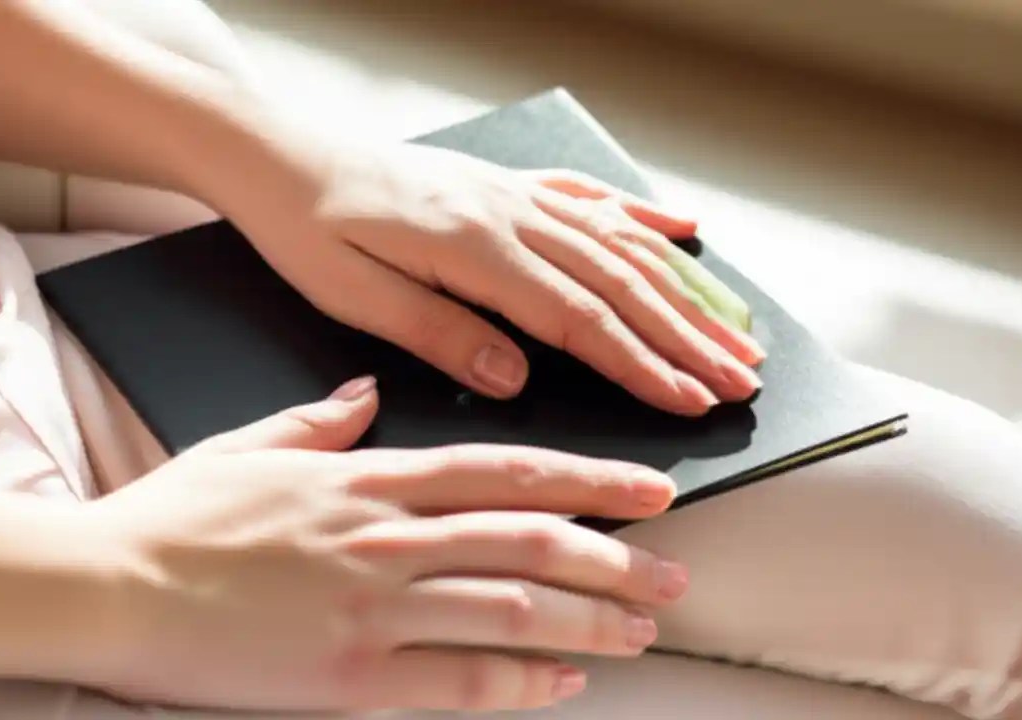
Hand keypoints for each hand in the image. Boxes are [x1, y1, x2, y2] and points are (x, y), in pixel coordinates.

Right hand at [78, 378, 687, 712]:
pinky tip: (566, 684)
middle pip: (534, 540)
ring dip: (592, 620)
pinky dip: (525, 683)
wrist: (108, 587)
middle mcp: (390, 537)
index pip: (510, 469)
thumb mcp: (255, 444)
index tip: (650, 487)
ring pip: (516, 608)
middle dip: (617, 558)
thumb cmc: (177, 515)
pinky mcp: (353, 675)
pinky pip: (463, 681)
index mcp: (373, 477)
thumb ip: (326, 418)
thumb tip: (371, 391)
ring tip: (643, 629)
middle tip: (673, 573)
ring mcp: (376, 606)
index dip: (592, 478)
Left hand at [230, 140, 763, 415]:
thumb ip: (440, 333)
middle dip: (687, 337)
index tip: (691, 400)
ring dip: (683, 289)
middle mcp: (509, 213)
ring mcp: (513, 192)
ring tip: (735, 329)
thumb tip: (515, 379)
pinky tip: (684, 228)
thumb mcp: (353, 295)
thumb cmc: (307, 228)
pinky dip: (643, 215)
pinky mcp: (506, 184)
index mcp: (473, 247)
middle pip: (620, 282)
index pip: (579, 318)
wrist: (281, 155)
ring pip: (620, 243)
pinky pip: (590, 197)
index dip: (642, 364)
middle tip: (740, 379)